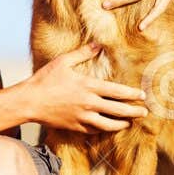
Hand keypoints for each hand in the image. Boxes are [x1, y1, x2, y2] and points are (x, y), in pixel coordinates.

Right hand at [21, 43, 148, 132]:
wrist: (29, 101)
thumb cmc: (45, 79)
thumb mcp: (63, 62)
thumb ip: (82, 53)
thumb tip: (98, 44)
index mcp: (89, 86)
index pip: (118, 91)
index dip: (133, 94)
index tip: (142, 95)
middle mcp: (89, 103)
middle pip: (119, 110)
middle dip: (134, 111)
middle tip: (144, 112)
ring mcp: (83, 117)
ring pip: (109, 124)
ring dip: (122, 124)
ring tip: (130, 122)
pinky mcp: (75, 126)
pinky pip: (94, 130)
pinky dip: (104, 129)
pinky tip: (108, 127)